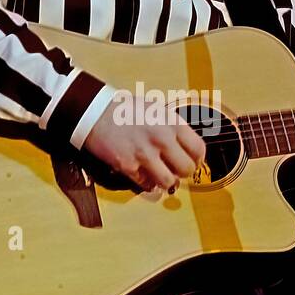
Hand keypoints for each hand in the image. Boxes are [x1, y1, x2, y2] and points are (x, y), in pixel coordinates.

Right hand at [83, 96, 206, 193]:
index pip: (198, 149)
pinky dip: (147, 182)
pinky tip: (143, 173)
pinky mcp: (129, 166)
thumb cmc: (126, 110)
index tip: (192, 162)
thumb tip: (187, 148)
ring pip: (169, 182)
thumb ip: (174, 128)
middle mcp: (162, 139)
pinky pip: (146, 184)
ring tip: (161, 175)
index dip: (197, 160)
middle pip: (187, 169)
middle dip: (183, 172)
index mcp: (172, 123)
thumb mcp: (157, 110)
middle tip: (176, 170)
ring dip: (166, 181)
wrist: (96, 112)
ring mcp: (145, 154)